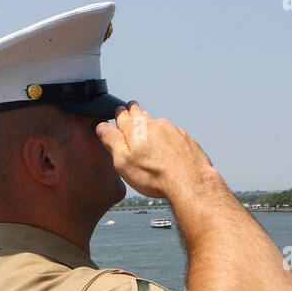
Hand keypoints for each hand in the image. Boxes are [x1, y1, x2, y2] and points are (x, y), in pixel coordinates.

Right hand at [95, 102, 215, 199]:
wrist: (189, 181)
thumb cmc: (154, 175)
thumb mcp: (123, 162)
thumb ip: (112, 142)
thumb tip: (102, 126)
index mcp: (135, 129)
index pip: (122, 114)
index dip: (118, 113)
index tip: (117, 112)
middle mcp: (154, 124)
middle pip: (140, 112)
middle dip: (133, 111)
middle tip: (131, 109)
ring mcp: (172, 129)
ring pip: (157, 121)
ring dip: (151, 123)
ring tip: (148, 126)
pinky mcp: (185, 137)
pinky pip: (173, 132)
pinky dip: (167, 136)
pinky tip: (168, 145)